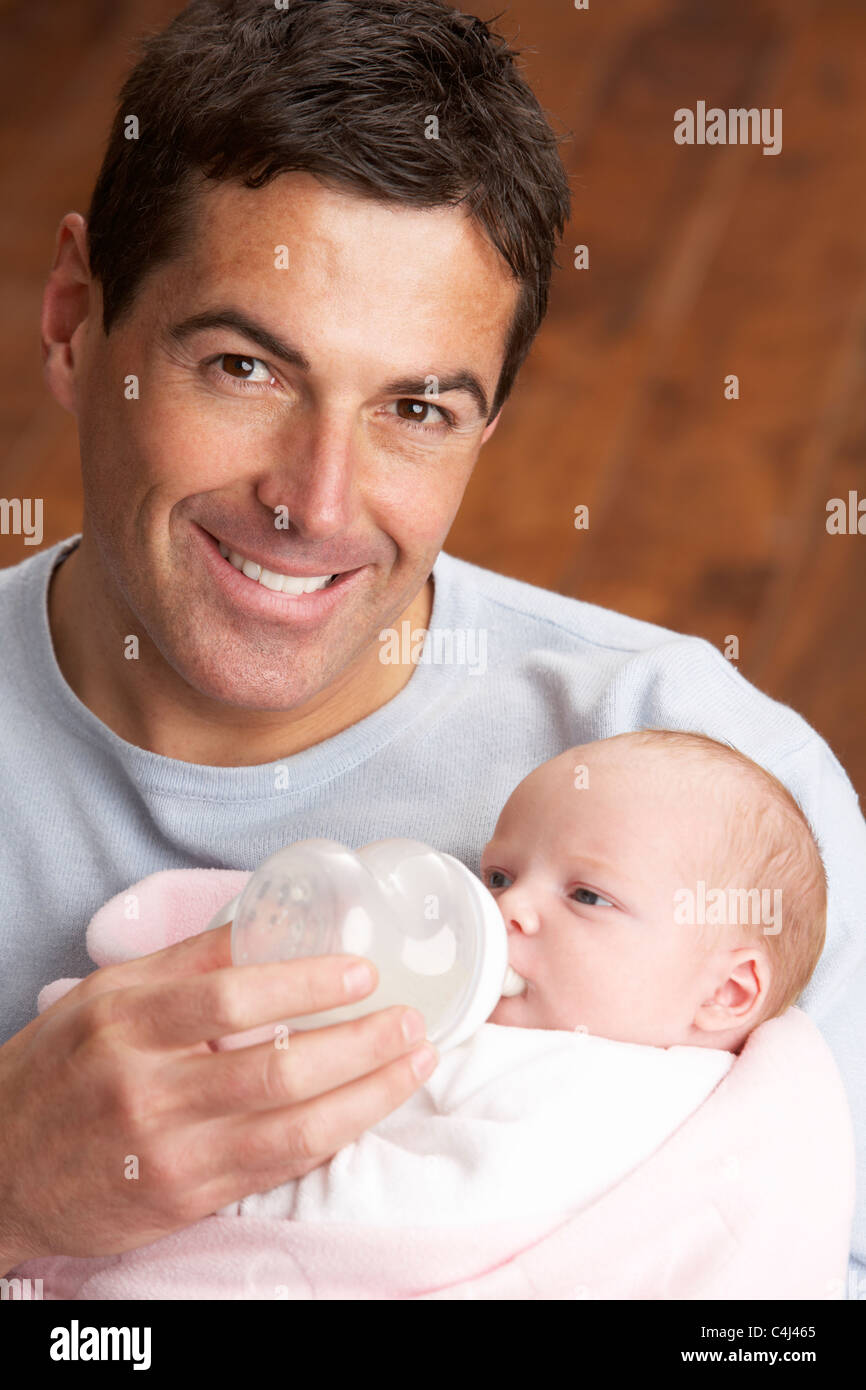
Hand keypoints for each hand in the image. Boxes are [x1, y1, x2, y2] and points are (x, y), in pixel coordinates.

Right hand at [0, 923, 435, 1268]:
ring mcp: (167, 1152)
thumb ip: (187, 960)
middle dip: (359, 1045)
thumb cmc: (61, 1066)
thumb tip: (271, 921)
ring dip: (366, 1096)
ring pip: (290, 1128)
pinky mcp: (184, 1200)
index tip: (362, 973)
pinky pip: (275, 1168)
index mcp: (126, 1021)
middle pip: (274, 1067)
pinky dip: (330, 1137)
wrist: (1, 1167)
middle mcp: (146, 1089)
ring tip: (414, 1064)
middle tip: (411, 1020)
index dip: (306, 982)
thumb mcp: (107, 994)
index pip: (229, 995)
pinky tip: (367, 1110)